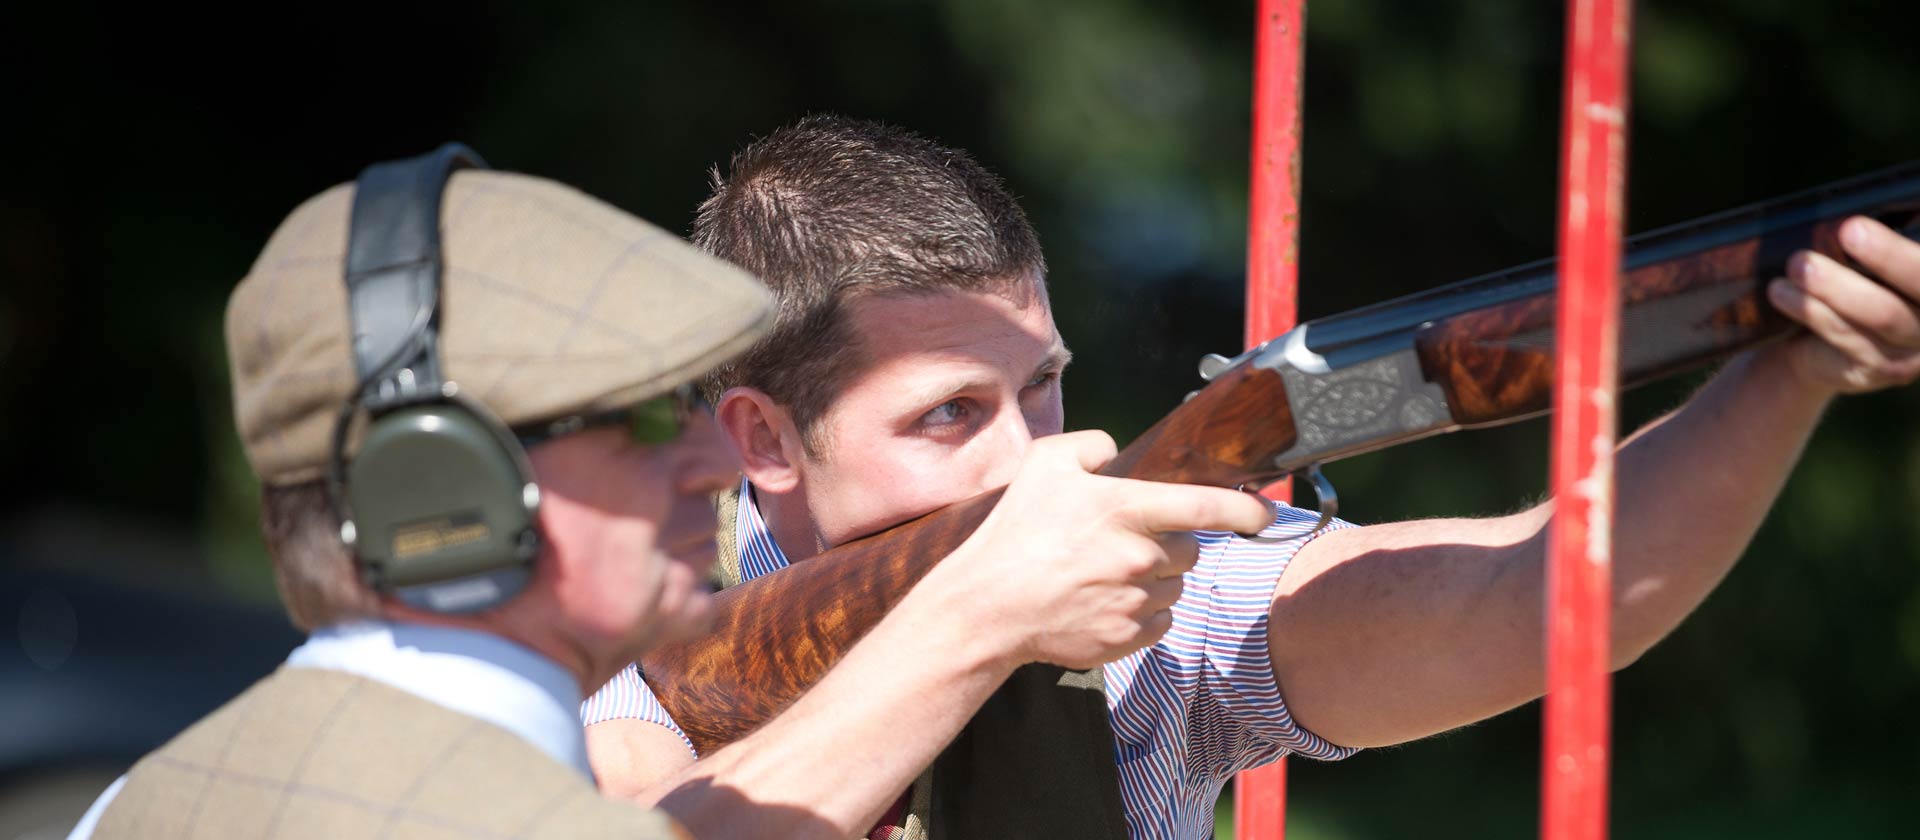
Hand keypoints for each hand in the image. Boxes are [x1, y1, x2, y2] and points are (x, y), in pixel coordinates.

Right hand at [931, 430, 1272, 669]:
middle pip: (1190, 549)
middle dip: (1170, 544)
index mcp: (1126, 510)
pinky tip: (1104, 601)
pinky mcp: (1128, 638)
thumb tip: (1117, 453)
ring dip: (1155, 579)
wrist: (988, 607)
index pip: (1205, 505)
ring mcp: (1136, 602)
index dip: (1245, 507)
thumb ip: (1091, 445)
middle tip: (1125, 543)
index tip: (1265, 511)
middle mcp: (1139, 557)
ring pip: (1175, 586)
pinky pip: (1160, 622)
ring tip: (1105, 574)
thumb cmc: (1015, 532)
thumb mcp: (1044, 464)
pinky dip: (1143, 612)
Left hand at [1767, 215, 1919, 394]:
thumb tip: (1851, 211)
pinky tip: (1783, 293)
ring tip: (1798, 264)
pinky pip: (1849, 337)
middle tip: (1850, 230)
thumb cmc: (1848, 284)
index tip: (1868, 224)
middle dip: (1890, 256)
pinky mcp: (1883, 369)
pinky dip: (1814, 311)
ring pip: (1883, 315)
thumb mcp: (1866, 259)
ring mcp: (1916, 347)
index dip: (1908, 251)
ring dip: (1837, 286)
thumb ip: (1875, 240)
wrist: (1811, 346)